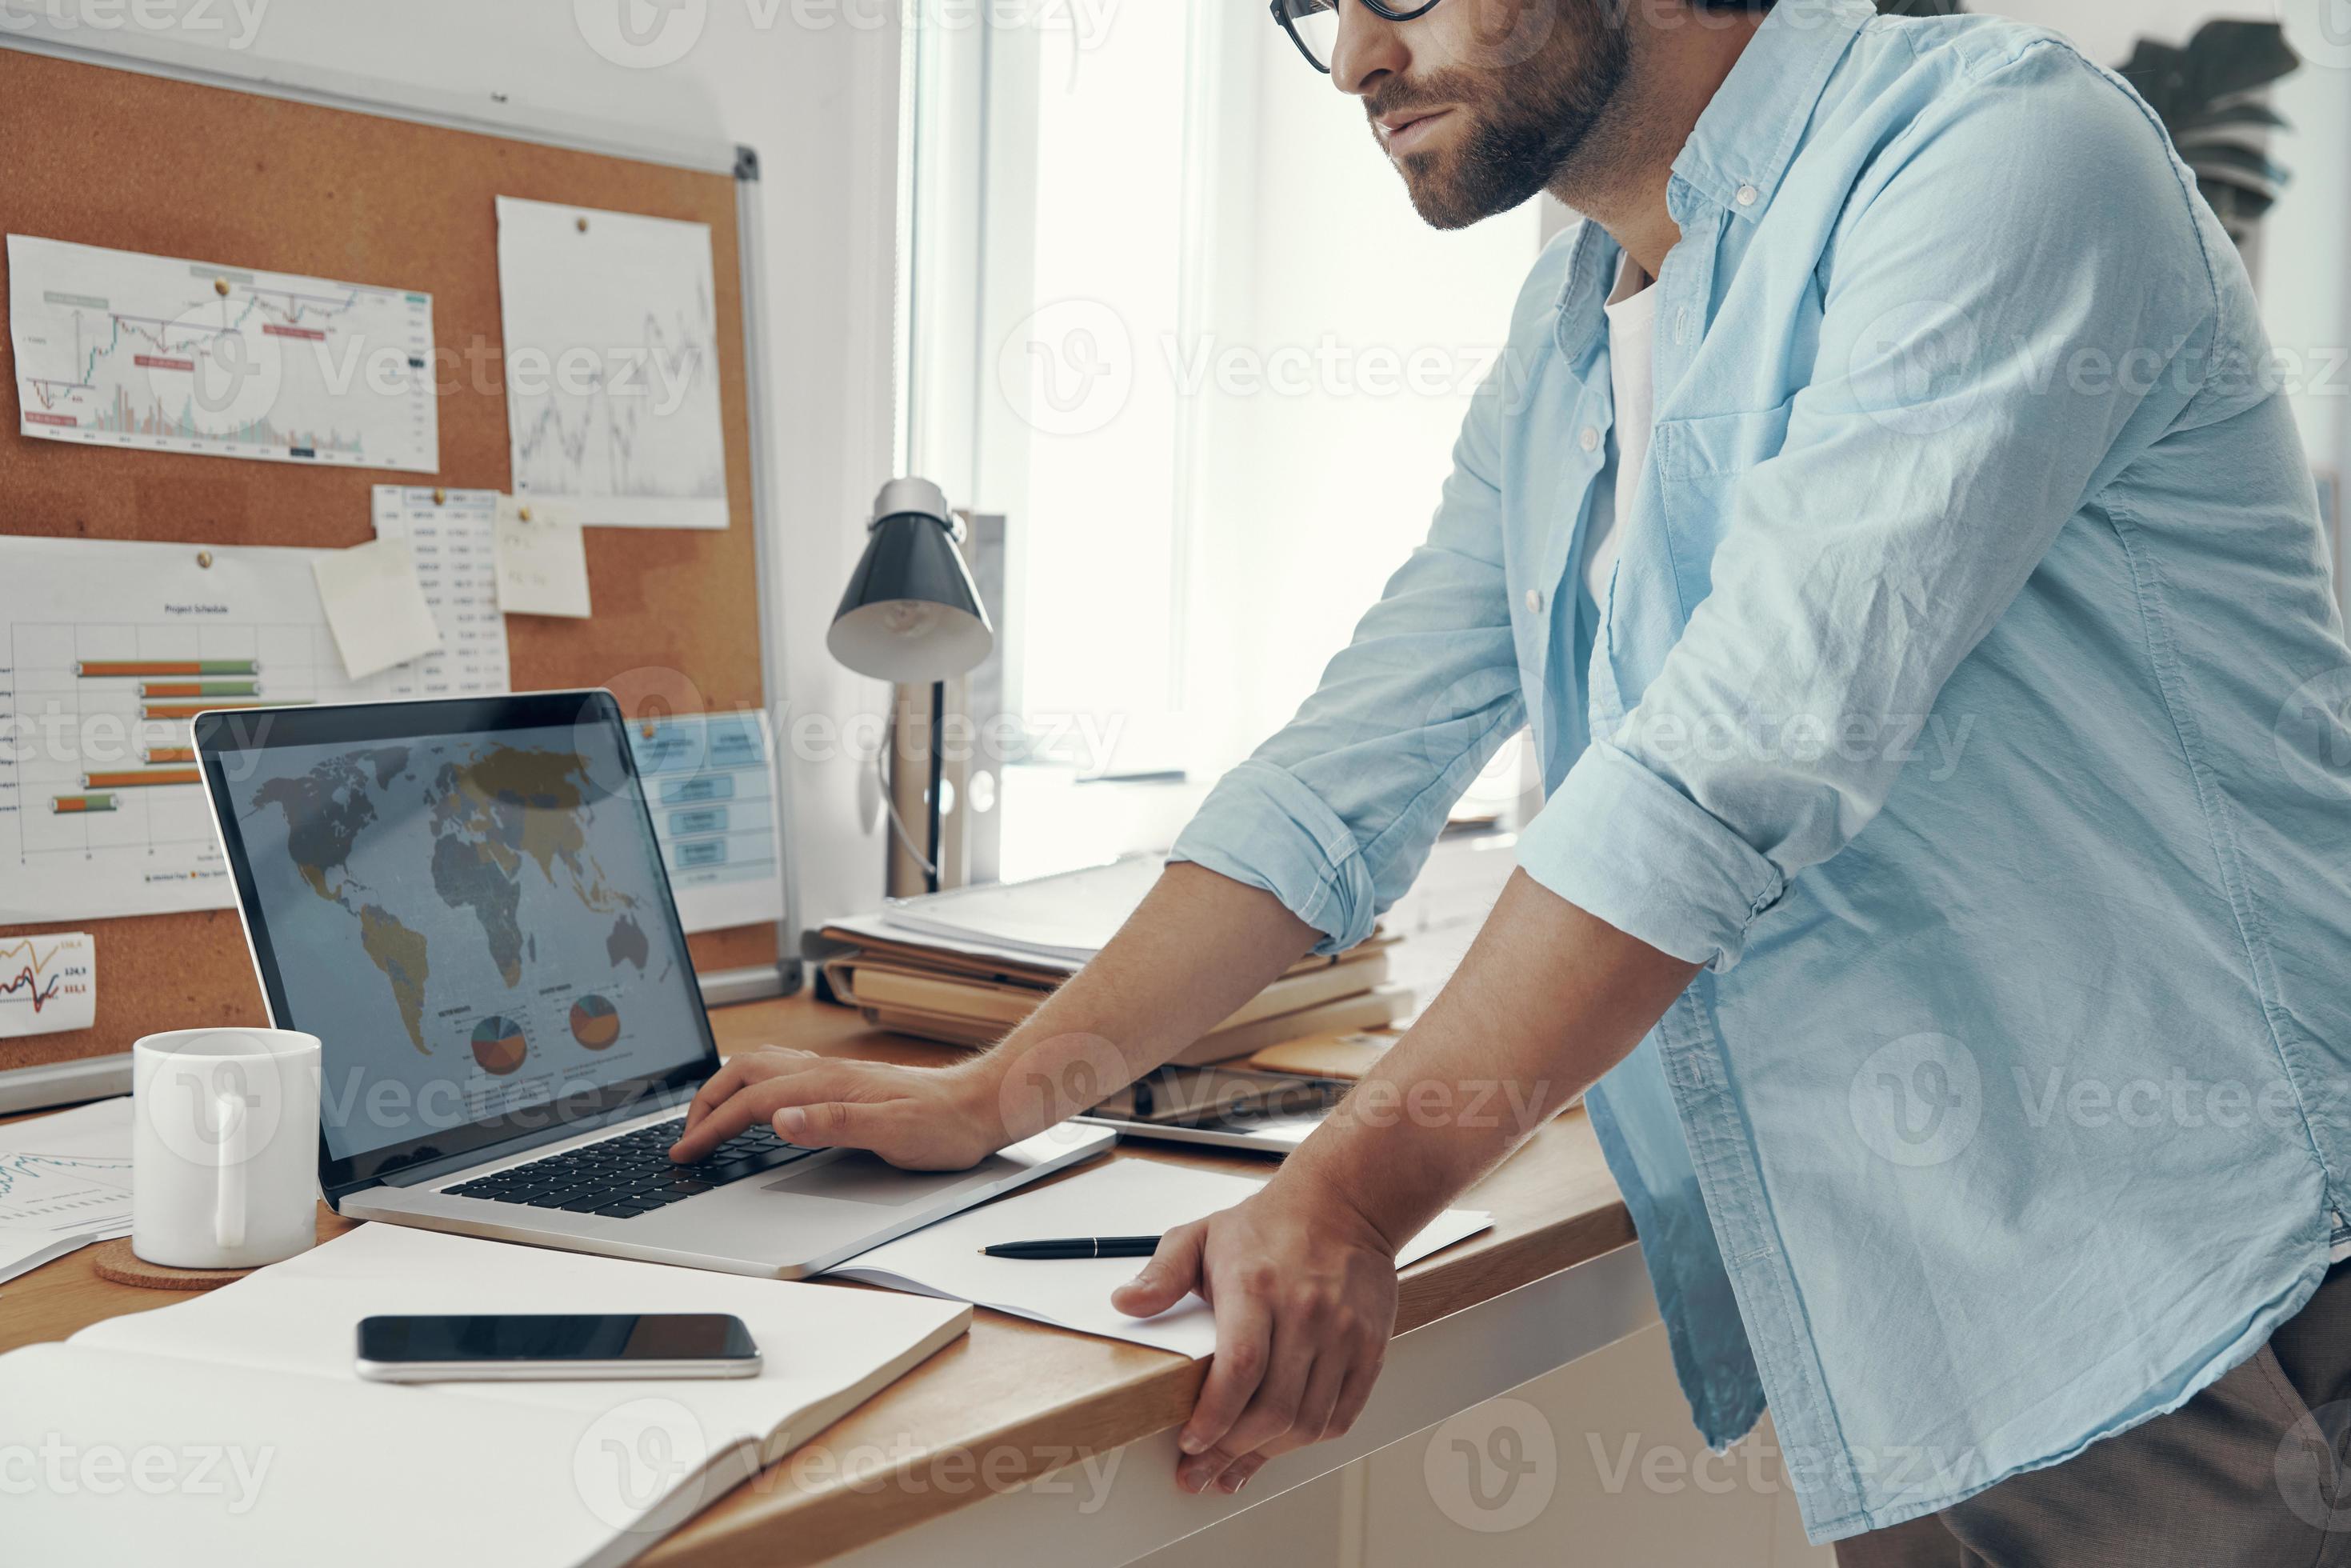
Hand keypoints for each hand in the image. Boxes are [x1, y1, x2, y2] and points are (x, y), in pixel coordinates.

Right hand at [670, 1047, 1003, 1170]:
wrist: (980, 1106)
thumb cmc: (945, 1124)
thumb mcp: (893, 1132)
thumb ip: (835, 1124)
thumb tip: (782, 1119)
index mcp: (829, 1084)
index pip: (753, 1102)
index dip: (713, 1127)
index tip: (686, 1151)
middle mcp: (826, 1071)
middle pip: (745, 1072)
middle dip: (707, 1101)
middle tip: (685, 1137)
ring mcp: (833, 1074)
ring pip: (761, 1067)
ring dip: (726, 1089)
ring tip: (706, 1119)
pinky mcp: (843, 1082)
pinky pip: (782, 1072)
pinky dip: (752, 1086)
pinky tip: (755, 1104)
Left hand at [1110, 1167, 1398, 1495]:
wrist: (1344, 1203)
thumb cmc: (1269, 1224)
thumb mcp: (1201, 1236)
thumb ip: (1161, 1274)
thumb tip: (1125, 1303)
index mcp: (1257, 1287)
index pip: (1239, 1369)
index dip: (1213, 1418)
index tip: (1190, 1443)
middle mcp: (1304, 1312)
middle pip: (1273, 1408)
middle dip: (1231, 1450)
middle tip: (1202, 1470)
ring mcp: (1342, 1332)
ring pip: (1308, 1421)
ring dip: (1268, 1454)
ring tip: (1235, 1467)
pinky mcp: (1369, 1347)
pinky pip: (1342, 1414)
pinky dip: (1309, 1439)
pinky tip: (1280, 1446)